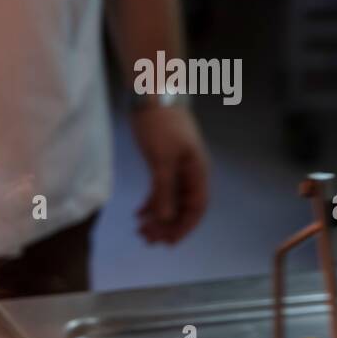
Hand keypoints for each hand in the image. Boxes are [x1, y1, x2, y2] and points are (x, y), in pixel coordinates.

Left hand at [130, 104, 209, 243]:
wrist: (154, 94)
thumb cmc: (161, 124)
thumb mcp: (161, 160)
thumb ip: (164, 190)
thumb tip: (164, 218)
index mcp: (197, 172)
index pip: (196, 208)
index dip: (184, 227)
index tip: (168, 243)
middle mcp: (191, 173)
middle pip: (182, 207)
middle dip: (166, 225)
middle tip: (147, 240)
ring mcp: (178, 167)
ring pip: (170, 200)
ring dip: (157, 217)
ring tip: (140, 231)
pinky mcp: (164, 162)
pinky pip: (161, 189)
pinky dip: (151, 202)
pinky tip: (138, 213)